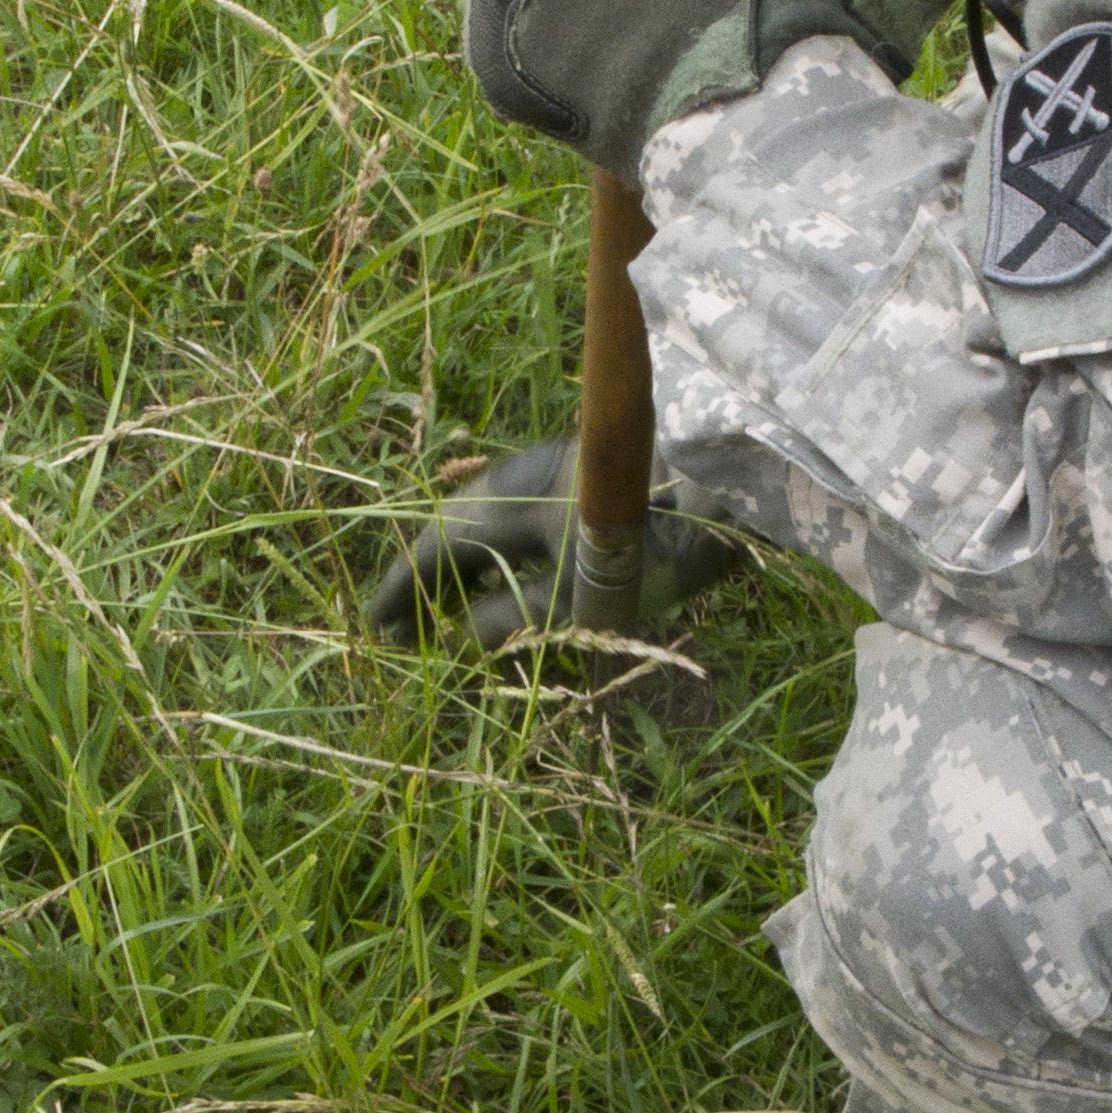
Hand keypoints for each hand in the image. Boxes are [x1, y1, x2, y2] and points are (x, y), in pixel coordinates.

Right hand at [361, 433, 749, 649]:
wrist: (734, 476)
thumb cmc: (657, 534)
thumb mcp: (580, 593)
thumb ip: (516, 617)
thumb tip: (464, 636)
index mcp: (510, 499)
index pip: (438, 546)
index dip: (404, 590)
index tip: (377, 627)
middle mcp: (524, 482)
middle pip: (461, 535)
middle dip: (432, 582)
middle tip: (408, 629)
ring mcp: (560, 481)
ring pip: (496, 531)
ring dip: (471, 575)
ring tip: (455, 619)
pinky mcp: (595, 489)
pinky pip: (530, 529)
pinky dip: (512, 565)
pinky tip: (520, 592)